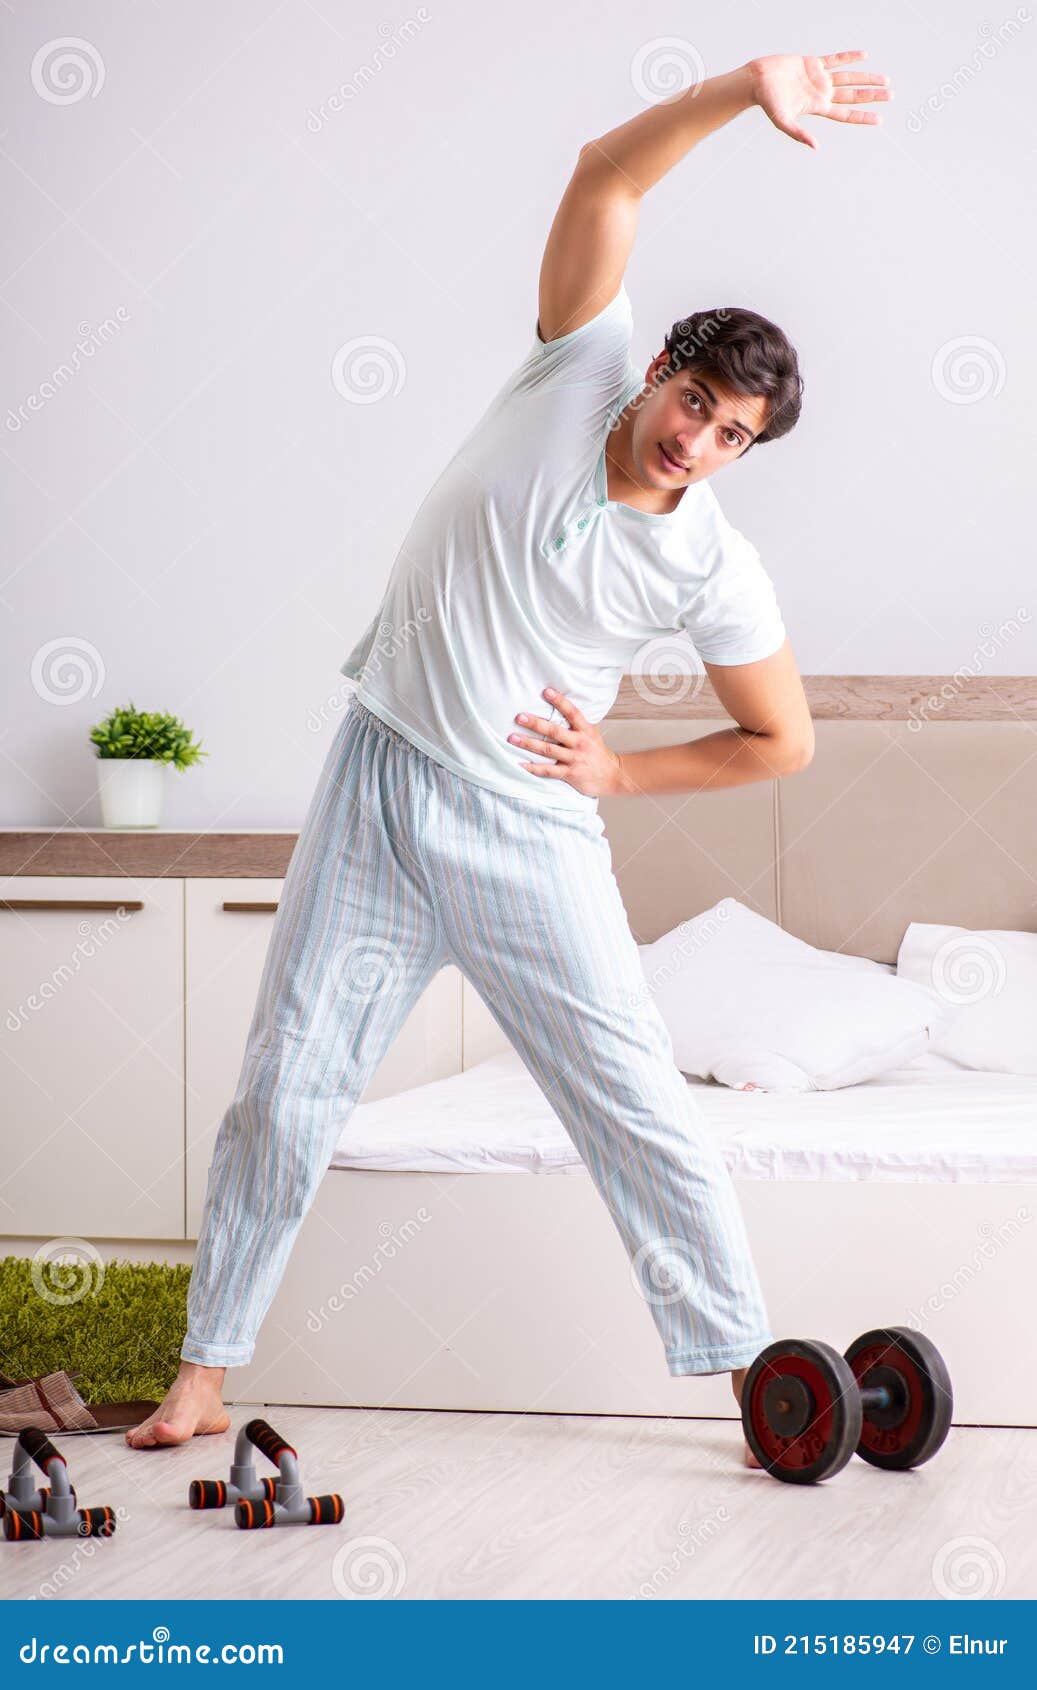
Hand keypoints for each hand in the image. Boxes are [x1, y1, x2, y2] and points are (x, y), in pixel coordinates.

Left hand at [508, 687, 622, 797]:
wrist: (613, 777)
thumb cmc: (597, 753)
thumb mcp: (591, 734)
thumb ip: (577, 724)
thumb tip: (559, 707)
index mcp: (586, 730)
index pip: (572, 712)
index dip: (560, 701)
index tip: (546, 691)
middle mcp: (580, 743)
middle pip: (555, 731)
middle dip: (536, 724)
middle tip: (519, 716)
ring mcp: (574, 759)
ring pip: (548, 750)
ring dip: (529, 744)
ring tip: (513, 738)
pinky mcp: (570, 774)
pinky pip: (548, 771)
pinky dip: (533, 768)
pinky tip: (520, 765)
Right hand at [748, 50, 891, 149]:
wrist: (757, 80)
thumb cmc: (767, 102)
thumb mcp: (783, 121)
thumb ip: (799, 134)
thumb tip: (815, 147)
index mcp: (817, 107)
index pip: (846, 114)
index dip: (863, 116)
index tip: (880, 119)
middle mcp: (822, 93)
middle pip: (853, 95)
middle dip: (872, 95)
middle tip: (891, 95)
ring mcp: (819, 78)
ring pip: (849, 78)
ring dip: (867, 78)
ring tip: (885, 80)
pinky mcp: (813, 64)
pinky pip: (835, 60)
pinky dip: (849, 57)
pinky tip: (864, 56)